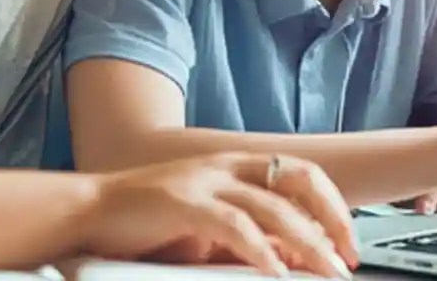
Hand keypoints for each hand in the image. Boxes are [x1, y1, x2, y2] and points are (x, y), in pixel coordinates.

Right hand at [84, 153, 356, 277]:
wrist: (88, 211)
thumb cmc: (146, 222)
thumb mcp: (207, 227)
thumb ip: (248, 237)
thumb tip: (292, 257)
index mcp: (236, 166)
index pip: (302, 173)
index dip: (332, 205)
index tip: (348, 241)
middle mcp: (226, 166)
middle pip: (299, 179)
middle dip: (332, 218)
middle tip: (347, 257)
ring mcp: (205, 181)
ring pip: (274, 206)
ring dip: (308, 241)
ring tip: (327, 269)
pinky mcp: (183, 202)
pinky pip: (233, 225)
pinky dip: (260, 248)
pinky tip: (276, 270)